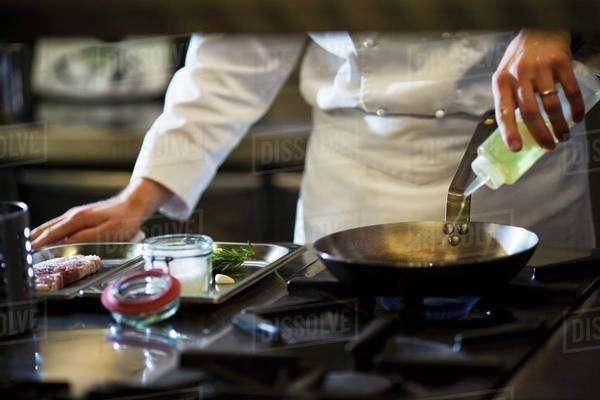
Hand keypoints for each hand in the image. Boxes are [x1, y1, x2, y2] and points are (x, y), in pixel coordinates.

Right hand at [31, 178, 171, 249]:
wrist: (134, 204)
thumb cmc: (124, 219)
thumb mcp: (109, 231)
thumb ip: (87, 237)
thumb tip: (68, 241)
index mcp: (79, 219)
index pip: (55, 233)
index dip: (42, 242)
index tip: (30, 249)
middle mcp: (75, 215)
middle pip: (50, 227)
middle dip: (37, 237)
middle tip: (25, 249)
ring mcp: (78, 214)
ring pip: (55, 224)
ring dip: (42, 233)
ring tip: (31, 242)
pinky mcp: (83, 216)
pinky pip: (61, 223)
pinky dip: (51, 229)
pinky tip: (49, 234)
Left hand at [492, 29, 583, 151]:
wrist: (539, 28)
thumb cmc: (520, 57)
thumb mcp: (506, 75)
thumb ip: (509, 98)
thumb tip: (515, 128)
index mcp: (501, 81)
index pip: (503, 112)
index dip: (509, 132)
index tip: (516, 148)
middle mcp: (518, 75)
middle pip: (530, 112)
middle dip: (541, 134)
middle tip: (549, 147)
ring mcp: (539, 68)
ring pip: (551, 105)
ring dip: (559, 125)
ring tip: (564, 135)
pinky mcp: (560, 61)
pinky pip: (570, 90)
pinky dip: (575, 107)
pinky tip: (576, 117)